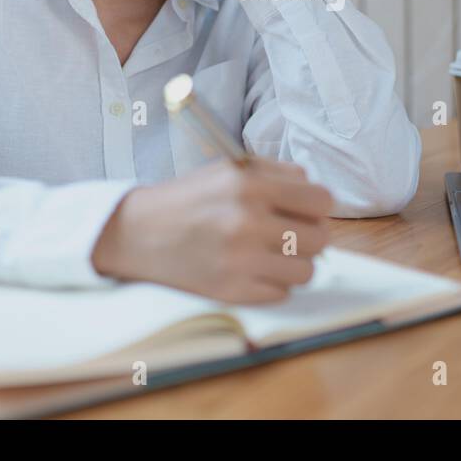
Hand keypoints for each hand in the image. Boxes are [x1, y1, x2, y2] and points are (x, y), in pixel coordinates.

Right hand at [90, 157, 334, 303]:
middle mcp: (248, 221)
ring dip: (294, 263)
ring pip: (306, 271)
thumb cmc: (190, 198)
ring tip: (270, 253)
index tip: (307, 211)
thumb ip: (279, 174)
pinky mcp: (232, 291)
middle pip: (319, 238)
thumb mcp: (232, 168)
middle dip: (308, 236)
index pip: (321, 201)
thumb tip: (319, 198)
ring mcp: (241, 260)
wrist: (139, 232)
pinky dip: (273, 284)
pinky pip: (282, 293)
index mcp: (250, 185)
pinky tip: (252, 269)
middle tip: (289, 234)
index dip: (318, 207)